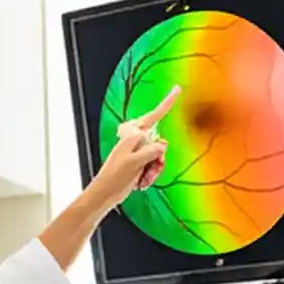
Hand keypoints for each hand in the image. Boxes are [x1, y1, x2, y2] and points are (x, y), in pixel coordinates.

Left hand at [89, 84, 180, 206]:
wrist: (105, 193)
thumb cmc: (114, 177)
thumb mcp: (135, 162)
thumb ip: (152, 150)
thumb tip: (162, 145)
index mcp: (134, 134)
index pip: (154, 116)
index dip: (167, 103)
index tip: (177, 89)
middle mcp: (137, 140)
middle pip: (160, 142)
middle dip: (159, 158)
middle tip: (150, 168)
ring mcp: (138, 152)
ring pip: (159, 156)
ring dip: (154, 169)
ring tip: (143, 178)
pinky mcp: (139, 163)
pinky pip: (154, 165)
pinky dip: (151, 174)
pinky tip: (141, 182)